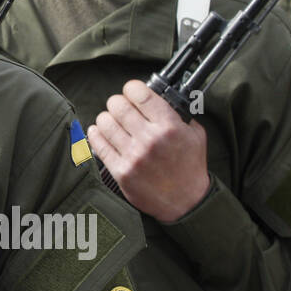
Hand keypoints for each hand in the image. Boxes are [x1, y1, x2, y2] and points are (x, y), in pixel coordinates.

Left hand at [87, 80, 209, 222]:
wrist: (186, 202)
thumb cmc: (190, 166)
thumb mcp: (195, 135)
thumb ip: (178, 113)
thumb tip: (158, 95)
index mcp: (170, 127)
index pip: (140, 94)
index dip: (132, 88)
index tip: (132, 91)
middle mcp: (150, 140)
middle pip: (118, 105)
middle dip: (117, 102)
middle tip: (121, 107)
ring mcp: (133, 156)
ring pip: (104, 122)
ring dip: (106, 118)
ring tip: (112, 121)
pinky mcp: (120, 171)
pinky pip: (98, 144)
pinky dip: (95, 134)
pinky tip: (100, 132)